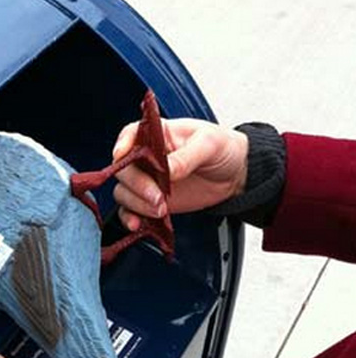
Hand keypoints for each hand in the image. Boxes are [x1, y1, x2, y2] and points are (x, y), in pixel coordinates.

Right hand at [113, 118, 248, 228]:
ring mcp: (149, 180)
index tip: (122, 158)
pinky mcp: (153, 201)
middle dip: (137, 186)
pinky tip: (139, 224)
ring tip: (160, 210)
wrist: (236, 174)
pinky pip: (132, 211)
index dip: (122, 146)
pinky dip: (131, 218)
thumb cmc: (223, 148)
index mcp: (157, 134)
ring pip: (124, 192)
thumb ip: (186, 157)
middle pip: (124, 169)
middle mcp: (147, 157)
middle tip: (158, 197)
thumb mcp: (209, 144)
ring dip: (137, 205)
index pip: (129, 135)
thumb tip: (167, 170)